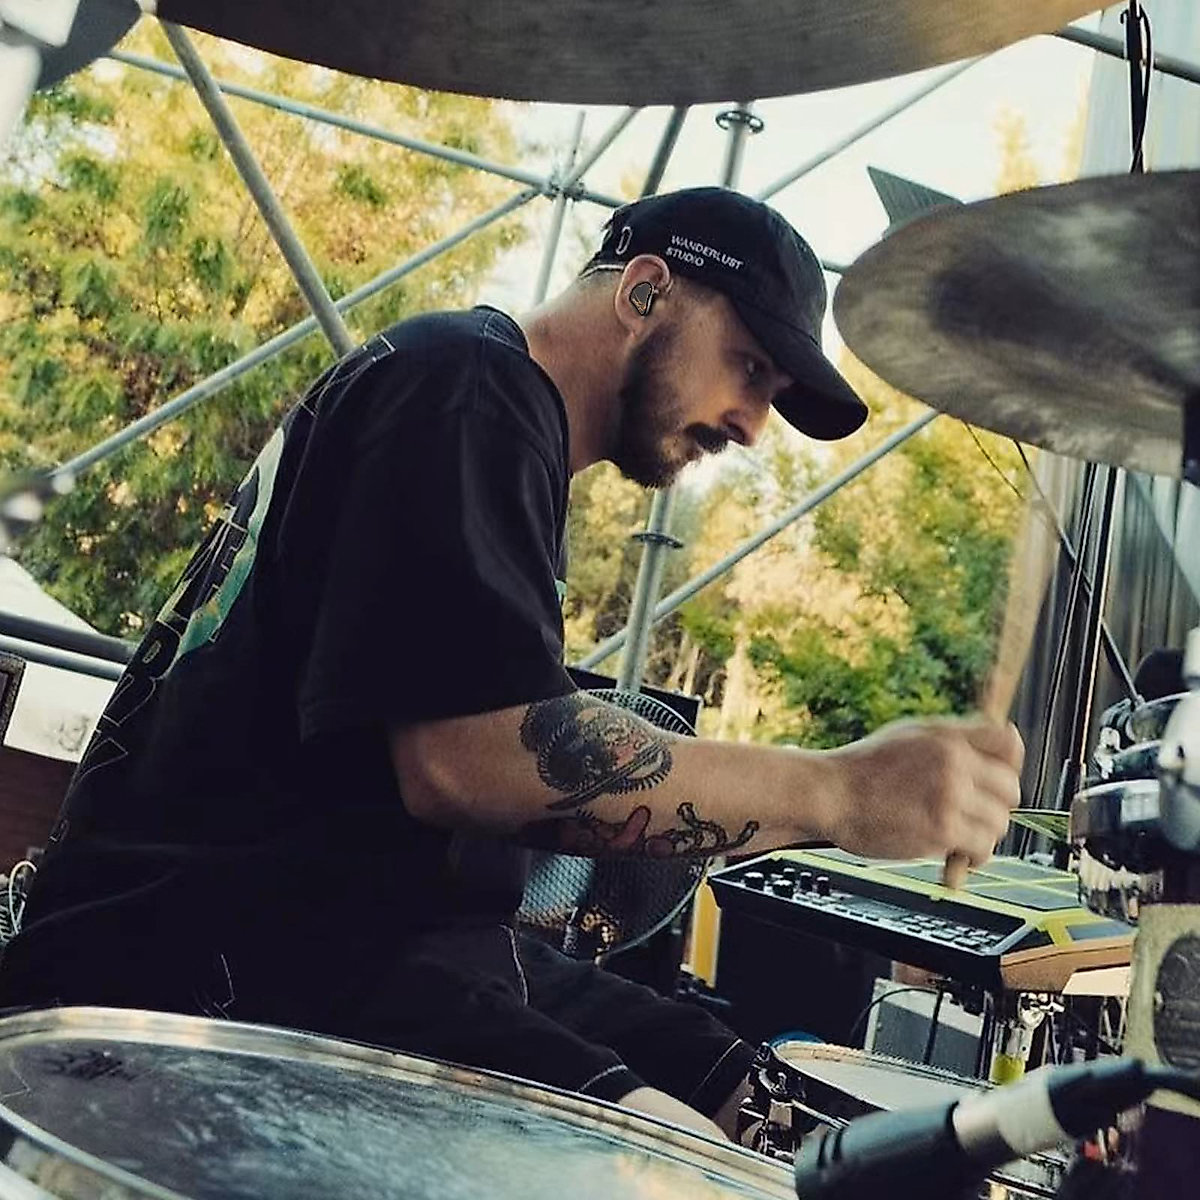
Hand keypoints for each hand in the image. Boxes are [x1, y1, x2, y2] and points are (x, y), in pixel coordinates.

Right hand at [821, 716, 1022, 863]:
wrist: (829, 793)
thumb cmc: (862, 768)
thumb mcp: (908, 734)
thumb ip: (952, 738)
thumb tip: (1003, 742)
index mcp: (946, 737)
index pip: (1008, 743)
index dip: (1007, 764)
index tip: (995, 780)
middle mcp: (953, 763)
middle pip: (1010, 788)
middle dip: (996, 805)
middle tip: (973, 814)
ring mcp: (949, 797)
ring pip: (999, 822)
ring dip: (983, 833)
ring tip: (959, 835)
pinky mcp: (941, 831)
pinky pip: (981, 848)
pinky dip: (973, 855)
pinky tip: (955, 853)